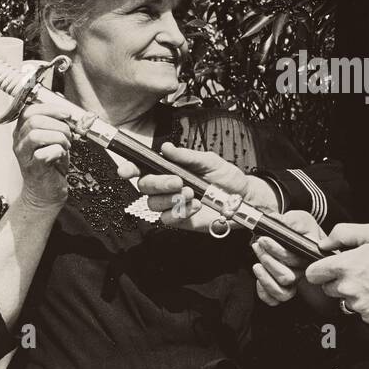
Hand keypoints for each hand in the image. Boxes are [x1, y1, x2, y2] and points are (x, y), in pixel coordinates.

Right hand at [13, 99, 73, 210]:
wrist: (47, 192)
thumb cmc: (51, 165)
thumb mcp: (53, 139)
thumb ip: (55, 122)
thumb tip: (63, 105)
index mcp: (22, 131)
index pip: (29, 110)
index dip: (50, 109)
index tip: (66, 115)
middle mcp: (19, 142)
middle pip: (34, 120)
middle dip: (58, 125)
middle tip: (67, 136)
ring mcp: (24, 155)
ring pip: (37, 134)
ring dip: (58, 137)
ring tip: (64, 146)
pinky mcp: (34, 168)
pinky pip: (46, 153)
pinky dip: (59, 152)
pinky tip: (60, 156)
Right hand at [132, 141, 278, 232]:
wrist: (242, 199)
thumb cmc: (226, 178)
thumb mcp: (209, 161)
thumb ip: (187, 156)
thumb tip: (167, 148)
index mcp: (170, 169)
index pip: (143, 168)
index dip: (130, 168)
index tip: (126, 170)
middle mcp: (166, 186)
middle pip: (145, 186)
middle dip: (158, 183)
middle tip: (177, 182)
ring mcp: (171, 204)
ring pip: (153, 204)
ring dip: (171, 199)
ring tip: (191, 194)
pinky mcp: (179, 220)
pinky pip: (167, 219)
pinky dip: (180, 212)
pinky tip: (195, 206)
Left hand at [252, 211, 335, 310]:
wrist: (299, 233)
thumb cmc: (300, 227)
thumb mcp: (298, 218)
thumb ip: (290, 220)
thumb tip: (275, 220)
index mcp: (308, 254)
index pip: (294, 259)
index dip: (276, 250)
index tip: (264, 239)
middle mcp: (303, 271)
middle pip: (287, 276)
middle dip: (268, 260)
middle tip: (258, 246)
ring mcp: (294, 281)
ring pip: (282, 292)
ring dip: (265, 279)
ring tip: (256, 265)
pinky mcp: (284, 288)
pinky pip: (275, 300)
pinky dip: (264, 293)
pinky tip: (259, 279)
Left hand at [304, 223, 368, 324]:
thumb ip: (342, 234)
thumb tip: (325, 243)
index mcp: (345, 266)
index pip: (313, 274)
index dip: (321, 269)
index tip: (329, 268)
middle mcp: (349, 288)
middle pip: (328, 289)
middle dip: (339, 280)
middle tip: (360, 271)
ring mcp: (360, 305)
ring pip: (345, 301)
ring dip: (354, 293)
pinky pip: (360, 312)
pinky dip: (368, 304)